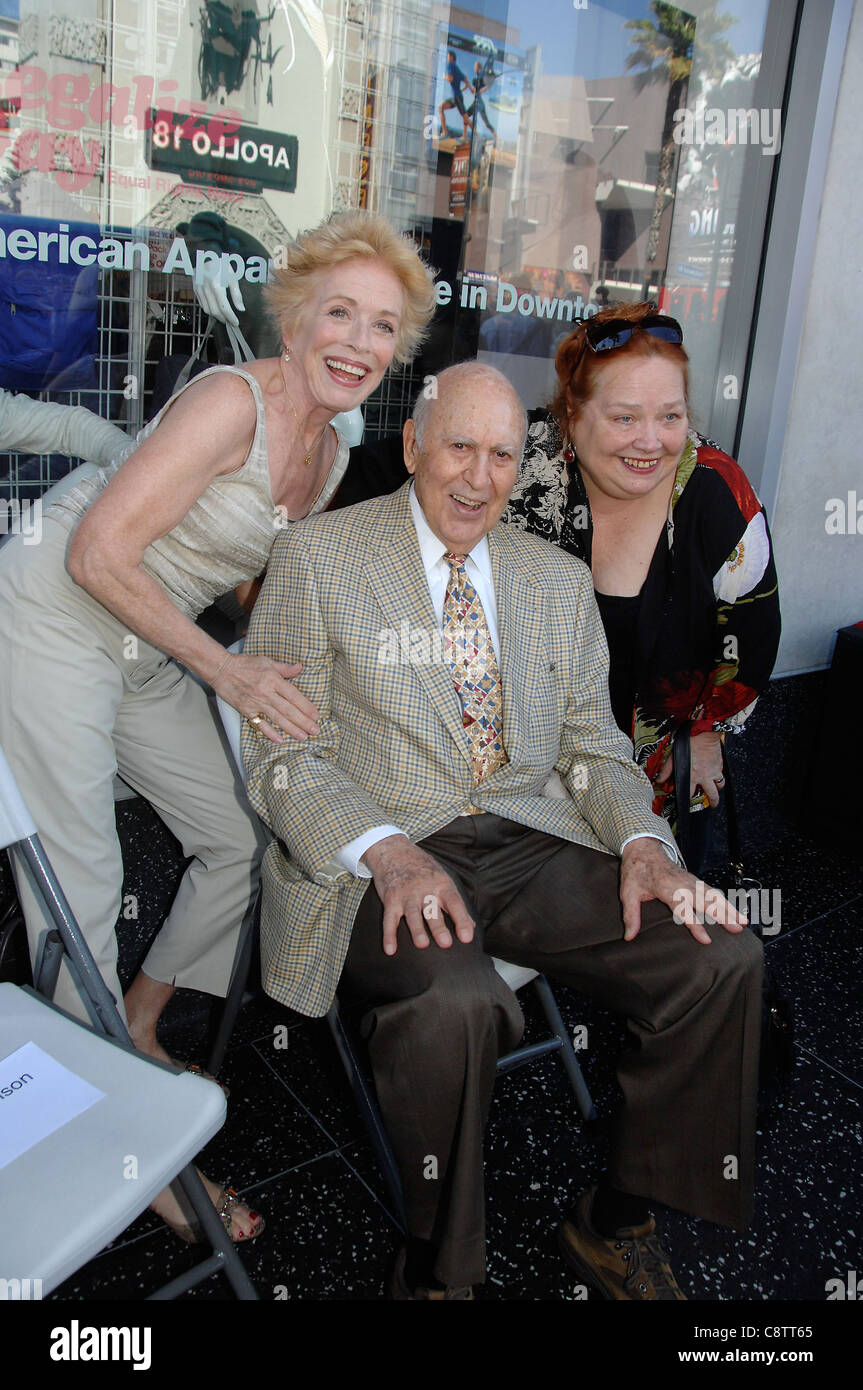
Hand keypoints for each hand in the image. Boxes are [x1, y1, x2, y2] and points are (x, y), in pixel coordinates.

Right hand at [193, 262, 245, 326]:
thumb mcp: (232, 277)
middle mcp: (206, 289)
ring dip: (216, 316)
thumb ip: (236, 294)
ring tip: (225, 317)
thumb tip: (240, 308)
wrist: (205, 255)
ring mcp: (199, 290)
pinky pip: (202, 305)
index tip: (236, 323)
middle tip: (231, 322)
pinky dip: (210, 310)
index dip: (230, 317)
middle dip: (224, 319)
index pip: (224, 307)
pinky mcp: (195, 290)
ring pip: (207, 310)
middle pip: (215, 311)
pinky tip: (216, 310)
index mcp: (216, 285)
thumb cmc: (221, 265)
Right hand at [214, 651, 319, 742]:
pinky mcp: (246, 710)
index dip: (306, 707)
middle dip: (303, 722)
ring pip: (278, 719)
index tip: (316, 715)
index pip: (294, 696)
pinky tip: (279, 740)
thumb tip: (300, 667)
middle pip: (289, 710)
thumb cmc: (244, 663)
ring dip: (292, 729)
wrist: (221, 669)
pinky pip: (260, 724)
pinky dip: (269, 733)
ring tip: (303, 737)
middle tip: (315, 731)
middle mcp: (266, 693)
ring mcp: (256, 703)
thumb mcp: (266, 661)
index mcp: (273, 680)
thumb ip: (284, 668)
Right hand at [361, 835, 474, 956]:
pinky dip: (388, 935)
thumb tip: (471, 927)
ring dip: (416, 930)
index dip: (461, 920)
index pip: (454, 902)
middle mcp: (424, 889)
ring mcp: (406, 894)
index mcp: (441, 884)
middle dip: (438, 927)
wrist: (394, 851)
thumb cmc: (423, 868)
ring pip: (412, 914)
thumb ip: (455, 903)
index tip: (467, 937)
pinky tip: (390, 949)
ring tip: (422, 944)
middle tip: (445, 943)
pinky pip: (389, 919)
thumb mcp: (442, 879)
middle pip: (432, 910)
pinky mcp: (391, 899)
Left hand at [620, 837, 746, 945]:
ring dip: (730, 908)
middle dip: (723, 916)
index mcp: (667, 888)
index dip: (695, 925)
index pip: (684, 909)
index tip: (707, 940)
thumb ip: (630, 915)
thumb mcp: (627, 892)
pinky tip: (736, 912)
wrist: (644, 849)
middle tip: (737, 930)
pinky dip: (726, 901)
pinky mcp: (695, 881)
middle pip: (706, 901)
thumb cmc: (636, 871)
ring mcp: (691, 881)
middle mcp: (683, 884)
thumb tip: (628, 937)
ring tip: (743, 924)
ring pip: (714, 895)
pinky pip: (713, 891)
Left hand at [657, 730, 724, 805]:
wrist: (704, 733)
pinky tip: (717, 776)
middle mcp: (704, 776)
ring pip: (719, 786)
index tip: (689, 803)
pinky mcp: (720, 765)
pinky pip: (722, 775)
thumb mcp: (673, 756)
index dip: (689, 800)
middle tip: (712, 804)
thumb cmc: (690, 743)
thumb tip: (659, 779)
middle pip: (712, 795)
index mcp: (692, 776)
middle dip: (713, 802)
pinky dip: (720, 777)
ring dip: (717, 789)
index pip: (690, 794)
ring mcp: (714, 772)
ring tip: (716, 790)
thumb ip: (667, 770)